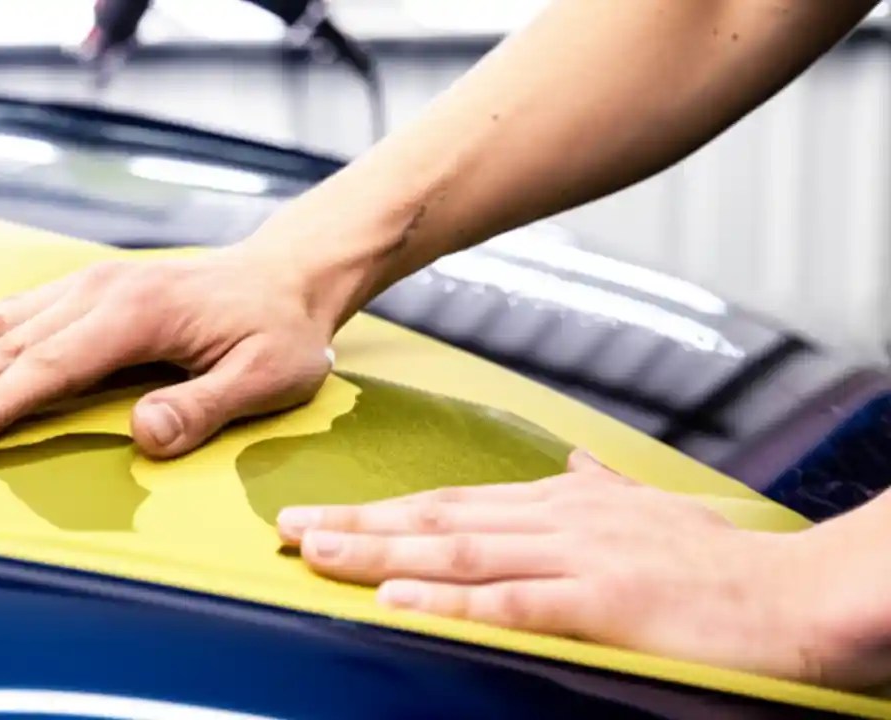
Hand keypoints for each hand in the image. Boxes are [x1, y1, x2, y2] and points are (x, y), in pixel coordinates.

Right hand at [0, 248, 332, 456]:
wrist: (285, 277)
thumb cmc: (280, 333)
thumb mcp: (267, 376)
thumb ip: (204, 407)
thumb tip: (143, 435)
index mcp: (137, 315)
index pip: (52, 368)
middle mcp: (99, 293)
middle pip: (7, 344)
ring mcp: (87, 286)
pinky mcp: (84, 290)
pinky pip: (10, 306)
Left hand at [276, 449, 876, 688]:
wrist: (793, 592)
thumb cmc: (716, 563)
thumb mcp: (647, 508)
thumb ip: (598, 485)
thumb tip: (569, 461)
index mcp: (558, 504)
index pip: (450, 504)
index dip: (381, 511)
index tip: (322, 514)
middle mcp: (554, 521)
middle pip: (434, 521)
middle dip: (356, 523)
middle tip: (287, 525)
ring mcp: (575, 557)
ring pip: (455, 553)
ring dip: (379, 553)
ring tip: (315, 551)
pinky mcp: (600, 602)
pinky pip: (509, 601)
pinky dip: (448, 602)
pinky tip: (396, 603)